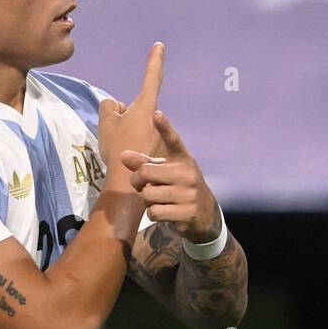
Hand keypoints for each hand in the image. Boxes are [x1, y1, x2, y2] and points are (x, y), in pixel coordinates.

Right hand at [97, 43, 165, 184]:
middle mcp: (156, 119)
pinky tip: (126, 158)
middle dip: (126, 115)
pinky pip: (140, 142)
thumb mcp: (106, 121)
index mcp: (146, 106)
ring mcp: (158, 136)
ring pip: (137, 126)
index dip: (154, 60)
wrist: (128, 180)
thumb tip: (117, 106)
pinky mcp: (158, 151)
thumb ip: (109, 106)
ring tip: (120, 148)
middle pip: (139, 107)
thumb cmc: (118, 146)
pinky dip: (132, 147)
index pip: (151, 77)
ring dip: (128, 133)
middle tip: (117, 131)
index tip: (160, 46)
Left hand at [119, 110, 220, 241]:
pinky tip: (164, 212)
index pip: (173, 140)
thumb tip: (123, 155)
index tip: (156, 114)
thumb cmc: (178, 187)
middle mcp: (187, 173)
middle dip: (138, 182)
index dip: (164, 127)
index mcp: (182, 159)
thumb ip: (144, 164)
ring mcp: (188, 193)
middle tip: (143, 186)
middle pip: (145, 172)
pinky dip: (153, 214)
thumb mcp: (165, 172)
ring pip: (148, 195)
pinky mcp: (186, 212)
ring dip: (147, 201)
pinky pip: (154, 212)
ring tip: (157, 200)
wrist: (204, 213)